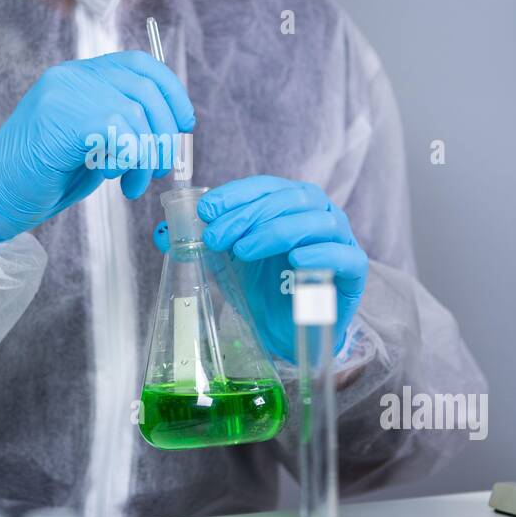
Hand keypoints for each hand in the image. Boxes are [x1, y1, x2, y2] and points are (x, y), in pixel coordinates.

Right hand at [0, 52, 194, 240]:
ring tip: (135, 183)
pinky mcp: (61, 119)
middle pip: (146, 87)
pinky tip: (121, 182)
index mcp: (77, 76)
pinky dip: (133, 160)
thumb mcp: (89, 143)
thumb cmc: (37, 178)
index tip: (184, 124)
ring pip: (136, 113)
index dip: (171, 92)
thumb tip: (166, 128)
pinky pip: (120, 131)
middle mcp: (70, 76)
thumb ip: (119, 124)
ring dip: (148, 155)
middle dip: (166, 132)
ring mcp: (63, 93)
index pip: (140, 64)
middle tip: (162, 166)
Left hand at [154, 176, 366, 359]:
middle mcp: (318, 214)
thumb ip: (201, 244)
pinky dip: (321, 254)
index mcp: (290, 203)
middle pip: (290, 199)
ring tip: (244, 250)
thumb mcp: (226, 262)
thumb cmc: (261, 287)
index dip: (236, 194)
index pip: (266, 186)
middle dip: (249, 214)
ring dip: (276, 231)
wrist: (287, 331)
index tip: (206, 210)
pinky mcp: (354, 272)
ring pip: (317, 221)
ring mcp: (340, 240)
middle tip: (217, 237)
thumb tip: (162, 233)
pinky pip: (345, 255)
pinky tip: (294, 261)